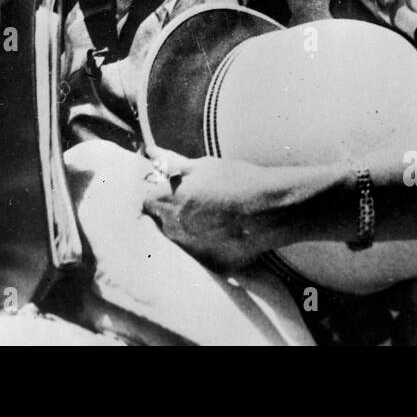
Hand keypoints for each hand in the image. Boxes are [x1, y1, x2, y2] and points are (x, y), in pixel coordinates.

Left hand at [141, 148, 279, 271]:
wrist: (269, 210)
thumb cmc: (235, 181)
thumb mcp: (203, 165)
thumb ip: (172, 162)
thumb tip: (152, 152)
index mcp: (166, 202)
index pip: (147, 201)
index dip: (159, 194)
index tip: (173, 191)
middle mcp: (172, 229)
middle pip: (162, 221)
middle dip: (175, 212)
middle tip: (200, 203)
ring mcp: (189, 250)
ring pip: (181, 239)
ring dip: (191, 230)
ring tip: (217, 218)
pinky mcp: (208, 265)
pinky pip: (202, 254)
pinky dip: (210, 245)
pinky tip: (227, 233)